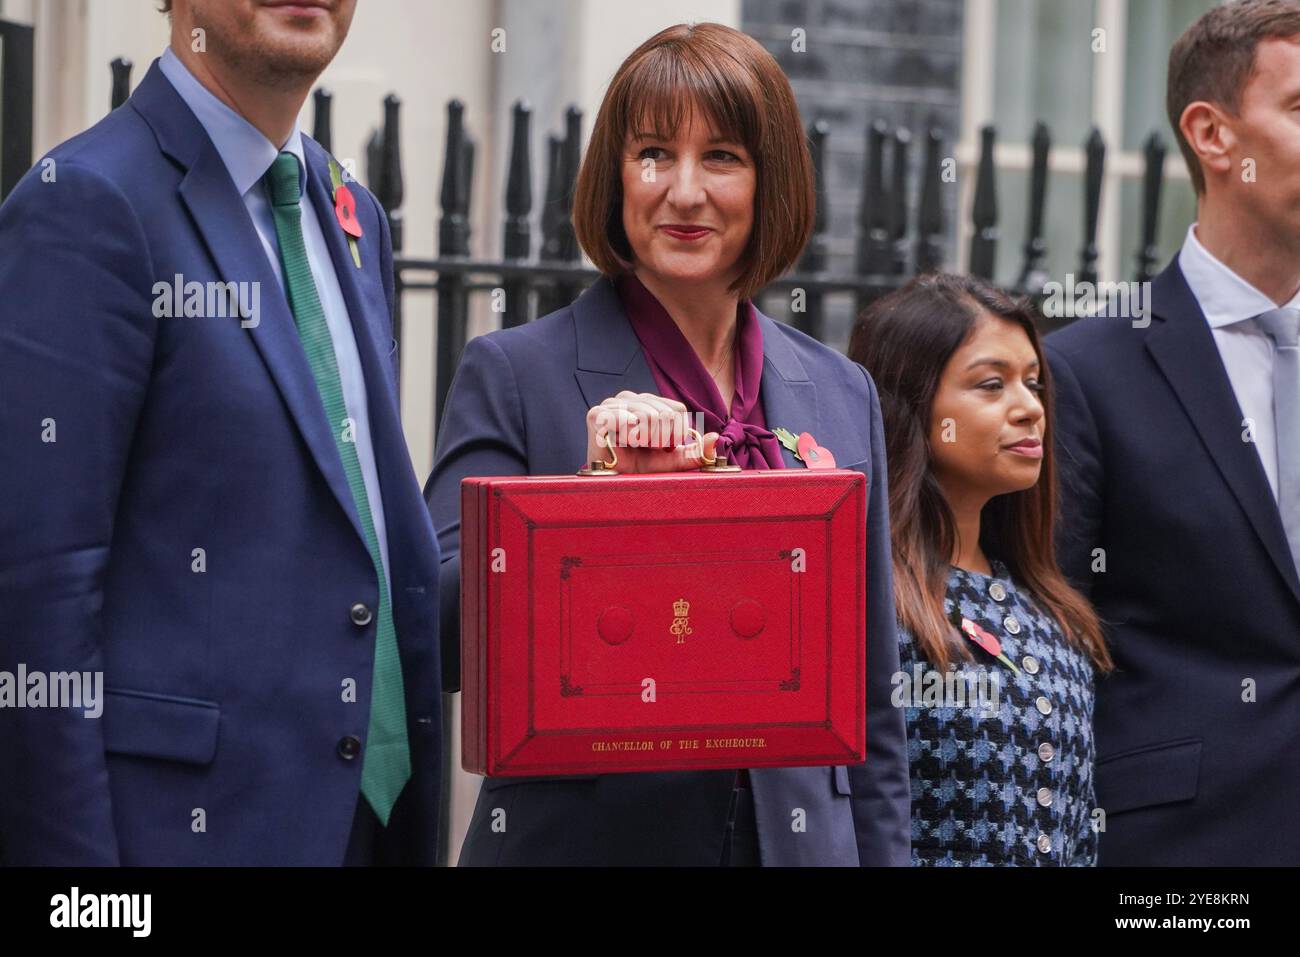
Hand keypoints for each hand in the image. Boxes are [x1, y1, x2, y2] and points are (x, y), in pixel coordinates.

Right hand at [585, 391, 718, 472]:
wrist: (612, 482)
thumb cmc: (640, 469)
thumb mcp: (672, 462)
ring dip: (645, 440)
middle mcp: (632, 398)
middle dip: (660, 439)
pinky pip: (624, 418)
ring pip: (648, 416)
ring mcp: (613, 404)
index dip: (676, 433)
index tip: (664, 447)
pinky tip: (625, 440)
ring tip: (634, 446)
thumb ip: (695, 452)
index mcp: (650, 403)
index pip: (677, 409)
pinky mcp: (597, 415)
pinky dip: (629, 434)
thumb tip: (715, 438)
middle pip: (665, 413)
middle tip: (646, 448)